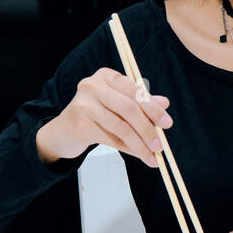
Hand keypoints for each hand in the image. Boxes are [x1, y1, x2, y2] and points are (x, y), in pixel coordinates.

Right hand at [39, 67, 171, 167]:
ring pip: (121, 127)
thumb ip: (141, 102)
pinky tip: (139, 156)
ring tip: (153, 156)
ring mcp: (83, 104)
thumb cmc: (96, 115)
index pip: (135, 91)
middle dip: (148, 129)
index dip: (153, 108)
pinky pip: (111, 139)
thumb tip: (164, 103)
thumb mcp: (119, 105)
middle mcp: (92, 86)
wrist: (64, 131)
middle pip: (129, 109)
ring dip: (140, 145)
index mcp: (106, 76)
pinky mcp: (80, 125)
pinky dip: (129, 149)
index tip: (167, 123)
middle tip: (161, 145)